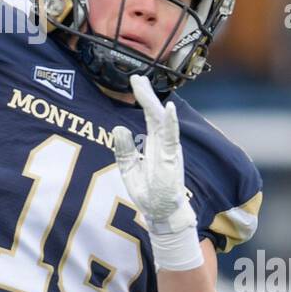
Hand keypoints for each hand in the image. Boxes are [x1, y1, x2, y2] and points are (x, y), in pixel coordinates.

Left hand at [111, 74, 195, 235]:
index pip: (149, 116)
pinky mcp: (171, 160)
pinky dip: (170, 123)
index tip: (136, 81)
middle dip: (146, 95)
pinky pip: (171, 138)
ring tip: (144, 86)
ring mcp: (168, 150)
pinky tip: (168, 109)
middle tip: (137, 77)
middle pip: (154, 114)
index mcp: (154, 144)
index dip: (143, 98)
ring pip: (162, 122)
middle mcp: (163, 143)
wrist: (161, 214)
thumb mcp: (129, 169)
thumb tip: (118, 127)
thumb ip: (124, 149)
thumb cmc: (148, 192)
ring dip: (154, 103)